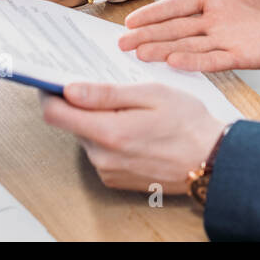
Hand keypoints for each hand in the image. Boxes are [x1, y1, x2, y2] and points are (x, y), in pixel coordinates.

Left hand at [40, 83, 226, 192]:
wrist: (211, 160)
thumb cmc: (188, 123)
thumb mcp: (151, 94)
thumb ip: (107, 94)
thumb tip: (69, 90)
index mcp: (109, 133)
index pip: (55, 113)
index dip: (48, 93)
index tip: (51, 79)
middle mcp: (102, 157)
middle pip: (71, 124)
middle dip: (81, 104)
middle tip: (106, 86)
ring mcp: (107, 171)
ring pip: (86, 137)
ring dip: (98, 121)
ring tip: (130, 109)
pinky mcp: (115, 179)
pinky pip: (100, 152)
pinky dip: (109, 137)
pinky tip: (135, 129)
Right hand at [118, 0, 259, 71]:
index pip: (178, 5)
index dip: (154, 12)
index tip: (130, 20)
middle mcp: (216, 20)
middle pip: (176, 28)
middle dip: (149, 35)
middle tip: (122, 43)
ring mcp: (226, 39)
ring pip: (187, 46)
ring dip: (164, 49)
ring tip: (139, 54)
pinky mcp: (241, 57)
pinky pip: (211, 60)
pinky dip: (193, 62)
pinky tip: (172, 62)